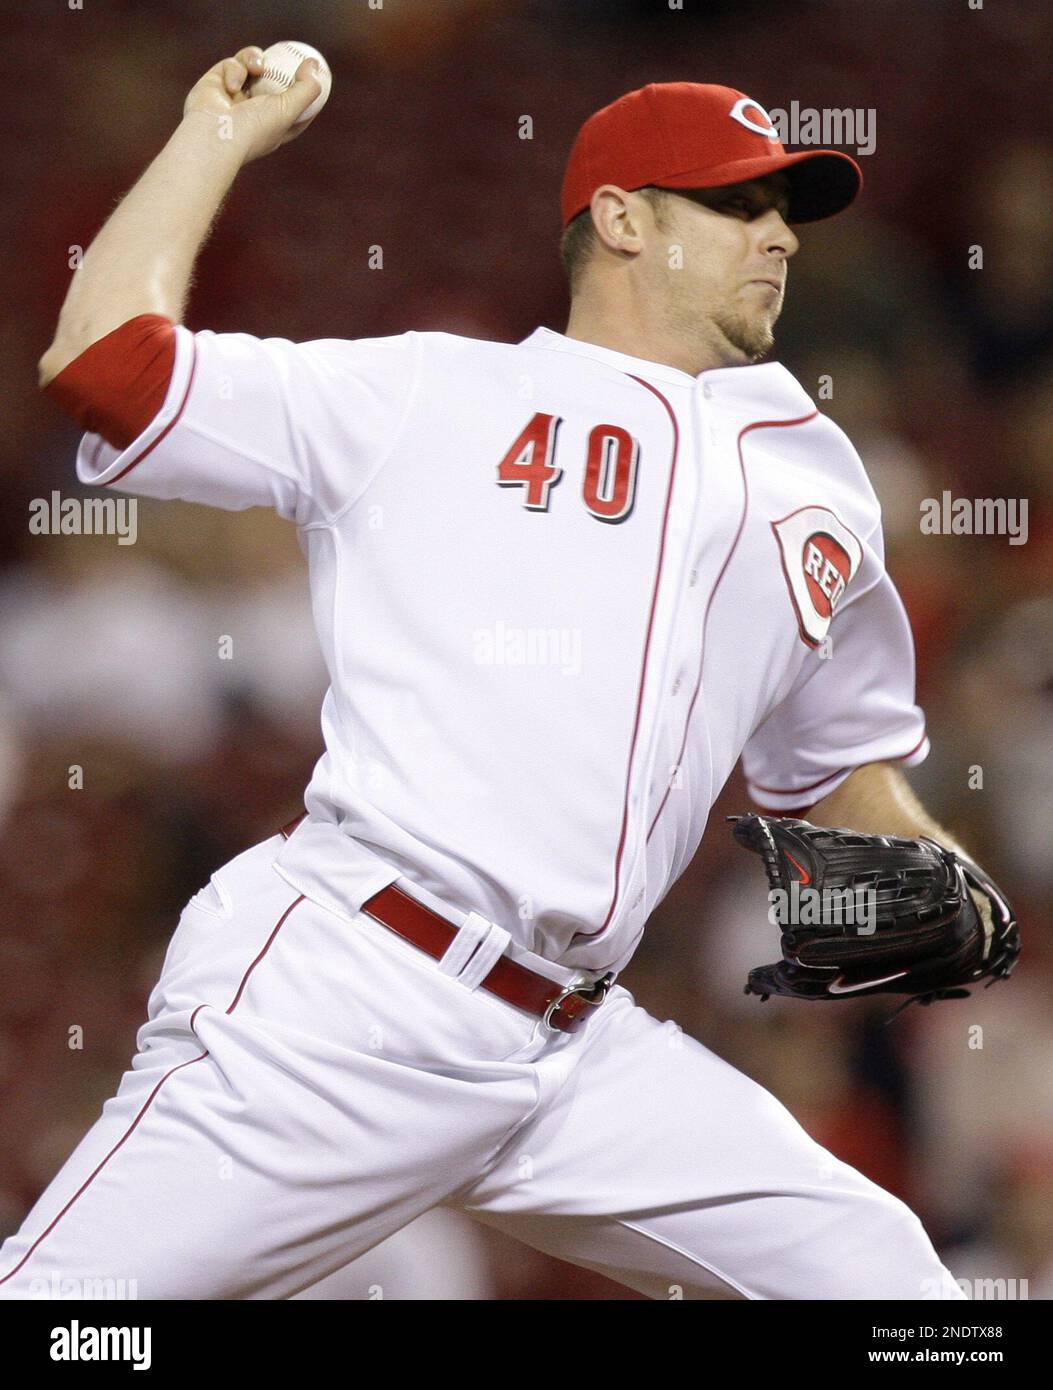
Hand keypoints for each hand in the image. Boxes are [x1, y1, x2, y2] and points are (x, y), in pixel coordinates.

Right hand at [182, 45, 322, 165]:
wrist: (212, 133)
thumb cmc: (253, 128)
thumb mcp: (288, 110)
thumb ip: (307, 88)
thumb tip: (314, 63)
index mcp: (275, 126)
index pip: (297, 108)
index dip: (307, 92)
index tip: (317, 75)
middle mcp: (255, 111)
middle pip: (274, 81)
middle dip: (281, 67)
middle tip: (292, 51)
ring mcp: (236, 96)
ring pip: (252, 65)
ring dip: (255, 59)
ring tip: (257, 68)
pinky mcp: (217, 82)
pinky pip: (232, 64)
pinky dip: (234, 70)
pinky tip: (231, 86)